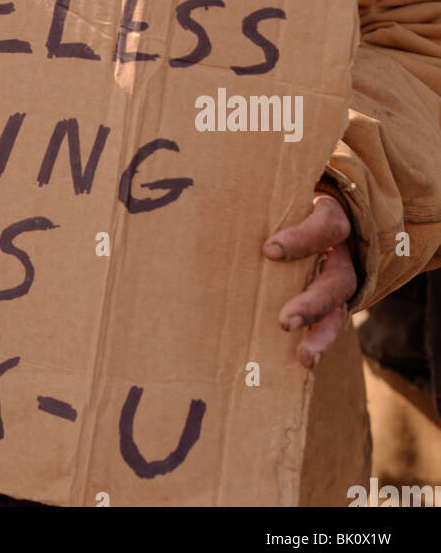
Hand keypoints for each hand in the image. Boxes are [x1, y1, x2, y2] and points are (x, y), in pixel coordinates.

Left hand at [263, 192, 356, 368]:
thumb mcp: (282, 193)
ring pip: (340, 306)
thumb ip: (261, 196)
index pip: (326, 226)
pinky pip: (332, 323)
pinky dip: (319, 341)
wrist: (314, 209)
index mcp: (330, 217)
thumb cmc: (286, 201)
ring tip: (303, 354)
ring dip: (320, 331)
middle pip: (338, 277)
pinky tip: (303, 360)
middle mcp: (342, 250)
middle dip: (313, 301)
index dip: (301, 240)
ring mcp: (340, 277)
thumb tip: (210, 192)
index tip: (268, 251)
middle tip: (284, 320)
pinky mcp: (334, 299)